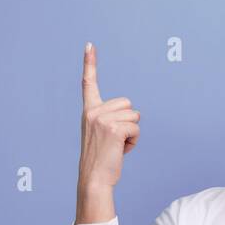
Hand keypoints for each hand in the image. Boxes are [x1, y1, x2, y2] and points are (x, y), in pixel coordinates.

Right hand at [77, 42, 140, 190]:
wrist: (93, 179)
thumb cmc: (100, 161)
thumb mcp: (101, 135)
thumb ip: (111, 120)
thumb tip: (135, 115)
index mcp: (89, 111)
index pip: (88, 83)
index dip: (89, 63)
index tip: (89, 45)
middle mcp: (93, 111)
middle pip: (128, 104)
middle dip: (128, 121)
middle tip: (114, 140)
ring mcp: (103, 119)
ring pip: (134, 117)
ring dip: (132, 133)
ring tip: (116, 146)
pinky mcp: (114, 128)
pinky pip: (136, 129)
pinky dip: (133, 142)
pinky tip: (121, 150)